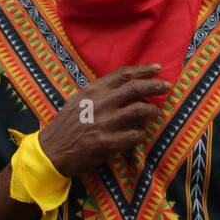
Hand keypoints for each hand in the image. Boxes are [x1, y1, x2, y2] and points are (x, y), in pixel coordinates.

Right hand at [38, 65, 168, 177]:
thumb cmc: (67, 125)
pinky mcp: (106, 143)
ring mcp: (104, 123)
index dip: (143, 70)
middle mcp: (100, 103)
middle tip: (167, 86)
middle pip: (135, 88)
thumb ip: (99, 92)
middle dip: (155, 85)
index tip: (157, 68)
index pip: (123, 75)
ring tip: (156, 112)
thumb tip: (123, 85)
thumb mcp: (78, 100)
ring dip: (152, 111)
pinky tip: (142, 135)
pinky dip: (142, 135)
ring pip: (139, 111)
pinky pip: (134, 136)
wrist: (51, 151)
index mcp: (93, 91)